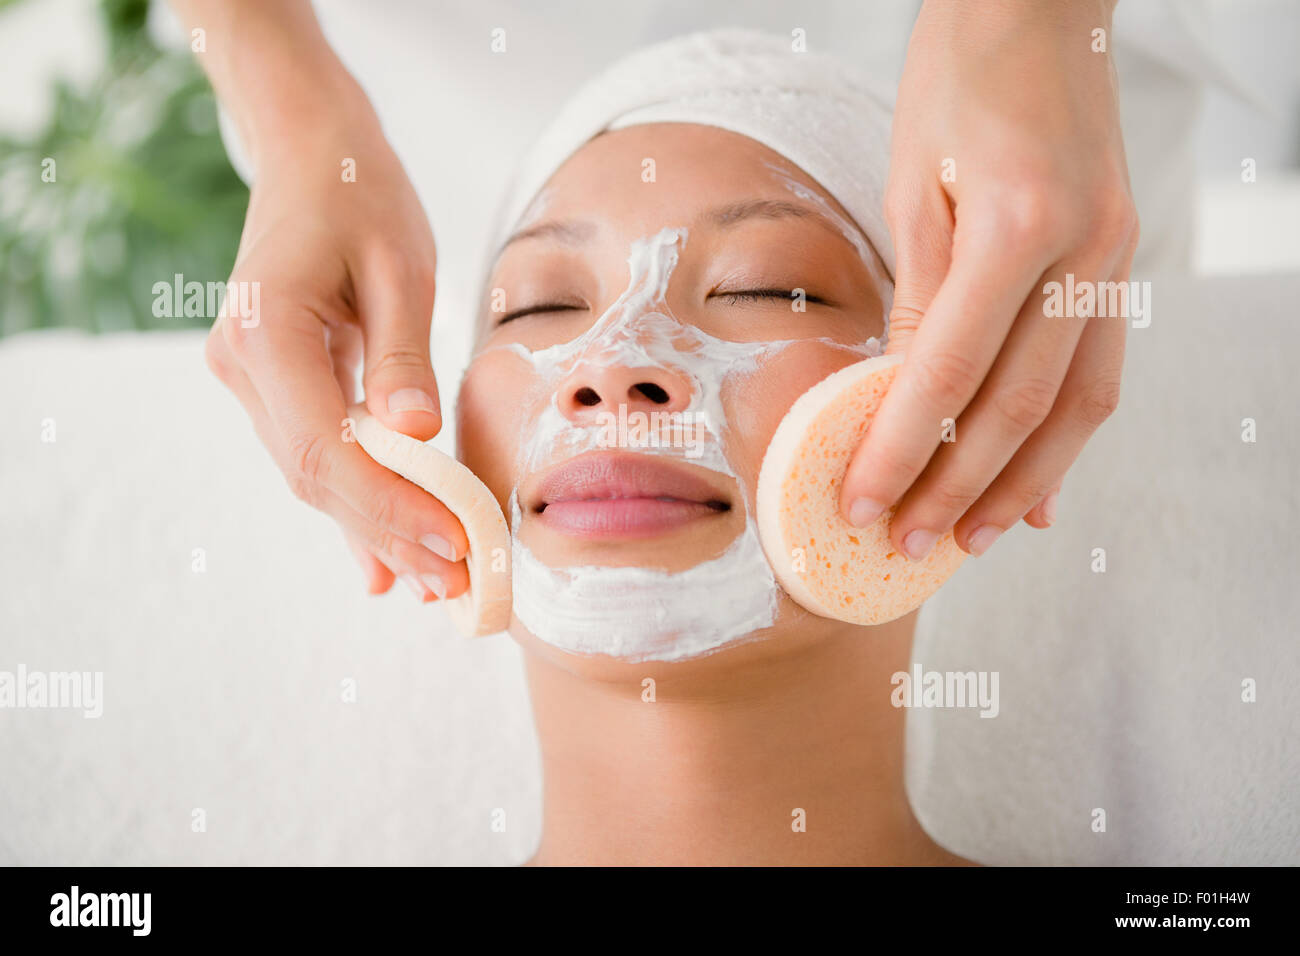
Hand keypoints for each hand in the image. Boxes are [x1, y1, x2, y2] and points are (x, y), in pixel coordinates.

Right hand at [204, 115, 469, 601]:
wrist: (312, 155)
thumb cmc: (362, 196)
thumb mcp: (401, 268)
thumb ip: (404, 356)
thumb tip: (416, 438)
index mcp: (267, 331)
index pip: (323, 449)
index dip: (387, 507)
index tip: (451, 542)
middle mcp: (241, 365)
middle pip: (316, 476)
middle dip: (389, 533)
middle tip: (456, 583)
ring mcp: (247, 378)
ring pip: (314, 475)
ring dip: (376, 528)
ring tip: (437, 578)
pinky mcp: (270, 384)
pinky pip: (314, 454)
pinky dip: (355, 502)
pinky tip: (381, 560)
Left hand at [841, 0, 1136, 559]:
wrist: (1041, 6)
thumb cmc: (961, 77)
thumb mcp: (918, 183)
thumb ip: (922, 297)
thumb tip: (904, 397)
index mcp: (1018, 227)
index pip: (952, 374)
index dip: (904, 449)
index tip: (863, 501)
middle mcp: (1084, 254)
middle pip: (1021, 409)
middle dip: (960, 489)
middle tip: (911, 546)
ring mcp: (1116, 260)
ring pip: (1078, 407)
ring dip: (1024, 484)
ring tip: (976, 540)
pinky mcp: (1121, 262)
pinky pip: (1099, 371)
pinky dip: (1066, 438)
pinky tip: (1040, 485)